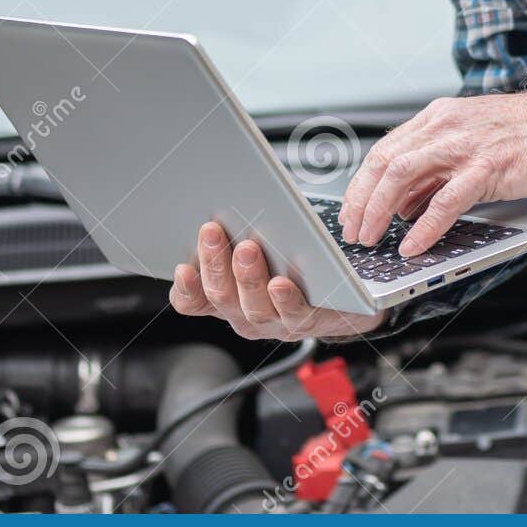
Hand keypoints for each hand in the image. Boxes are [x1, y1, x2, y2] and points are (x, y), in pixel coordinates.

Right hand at [169, 220, 384, 340]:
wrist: (344, 296)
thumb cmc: (291, 266)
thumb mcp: (258, 252)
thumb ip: (236, 237)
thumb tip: (221, 204)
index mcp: (226, 298)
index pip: (192, 301)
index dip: (185, 287)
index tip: (181, 265)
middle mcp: (244, 315)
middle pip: (221, 296)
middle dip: (215, 262)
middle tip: (213, 231)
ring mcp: (274, 322)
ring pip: (253, 307)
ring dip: (248, 277)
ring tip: (248, 248)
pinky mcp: (307, 321)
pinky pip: (293, 314)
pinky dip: (284, 299)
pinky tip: (281, 282)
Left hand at [339, 92, 526, 255]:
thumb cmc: (516, 136)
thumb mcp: (463, 142)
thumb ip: (432, 170)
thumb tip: (401, 206)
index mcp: (434, 119)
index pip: (383, 151)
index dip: (360, 184)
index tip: (349, 211)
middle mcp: (442, 127)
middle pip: (384, 162)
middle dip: (362, 201)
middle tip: (353, 231)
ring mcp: (463, 146)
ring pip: (403, 175)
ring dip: (380, 210)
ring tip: (371, 237)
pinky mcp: (486, 168)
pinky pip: (446, 200)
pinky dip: (424, 226)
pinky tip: (413, 244)